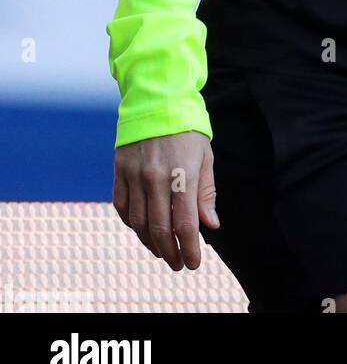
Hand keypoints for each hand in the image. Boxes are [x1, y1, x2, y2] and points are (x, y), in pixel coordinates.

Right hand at [113, 131, 218, 269]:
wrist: (157, 100)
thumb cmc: (187, 130)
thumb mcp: (205, 156)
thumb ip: (206, 193)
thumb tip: (210, 225)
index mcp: (182, 174)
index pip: (185, 223)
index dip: (188, 248)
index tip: (192, 263)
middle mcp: (156, 177)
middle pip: (160, 229)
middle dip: (170, 252)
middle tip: (177, 263)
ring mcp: (135, 175)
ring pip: (139, 223)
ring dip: (150, 242)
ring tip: (162, 250)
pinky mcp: (120, 171)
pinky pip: (122, 207)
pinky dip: (132, 224)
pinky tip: (142, 229)